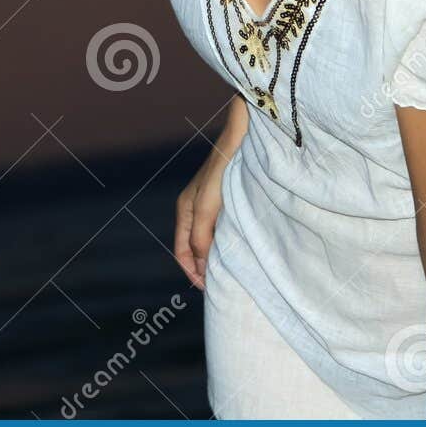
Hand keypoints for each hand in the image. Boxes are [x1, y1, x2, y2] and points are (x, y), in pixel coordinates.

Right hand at [174, 145, 229, 289]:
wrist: (243, 137)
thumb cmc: (224, 169)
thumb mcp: (207, 206)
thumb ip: (201, 236)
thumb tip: (201, 265)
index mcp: (185, 211)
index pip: (182, 252)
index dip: (192, 273)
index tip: (209, 289)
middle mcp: (195, 209)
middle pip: (194, 248)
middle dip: (204, 268)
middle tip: (222, 285)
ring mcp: (211, 203)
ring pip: (210, 238)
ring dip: (217, 255)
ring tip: (232, 271)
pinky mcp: (228, 198)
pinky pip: (223, 227)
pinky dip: (227, 241)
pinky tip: (240, 247)